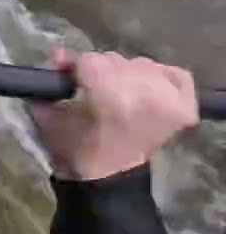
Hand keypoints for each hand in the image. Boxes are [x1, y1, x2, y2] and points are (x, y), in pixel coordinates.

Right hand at [31, 49, 198, 180]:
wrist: (109, 177)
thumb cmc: (74, 149)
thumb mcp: (49, 116)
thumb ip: (47, 82)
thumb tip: (59, 56)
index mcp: (109, 98)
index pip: (90, 60)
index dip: (77, 70)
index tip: (73, 83)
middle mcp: (144, 95)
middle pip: (116, 61)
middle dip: (101, 73)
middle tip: (95, 94)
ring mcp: (169, 101)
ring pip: (141, 65)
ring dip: (128, 76)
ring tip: (121, 97)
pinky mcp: (185, 107)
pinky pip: (176, 74)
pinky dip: (162, 78)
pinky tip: (149, 92)